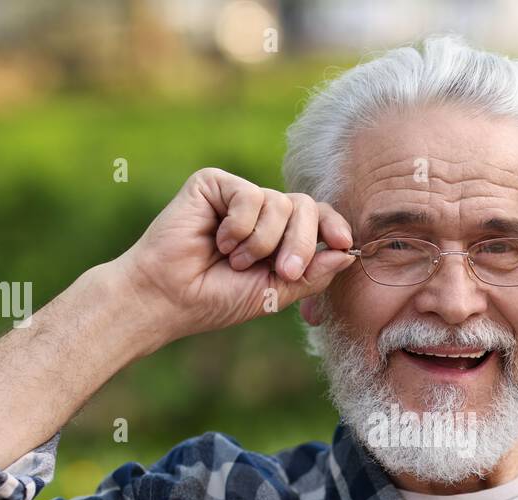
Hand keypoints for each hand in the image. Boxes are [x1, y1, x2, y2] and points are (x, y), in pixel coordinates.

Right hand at [110, 167, 355, 347]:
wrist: (169, 297)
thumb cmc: (217, 299)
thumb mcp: (275, 292)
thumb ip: (312, 273)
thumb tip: (348, 253)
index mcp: (278, 235)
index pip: (317, 218)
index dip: (333, 226)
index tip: (343, 243)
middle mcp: (261, 211)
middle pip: (305, 206)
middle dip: (300, 242)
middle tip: (283, 270)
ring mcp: (237, 196)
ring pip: (279, 202)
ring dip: (261, 242)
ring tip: (234, 260)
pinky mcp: (214, 184)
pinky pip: (250, 196)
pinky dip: (240, 227)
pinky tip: (218, 241)